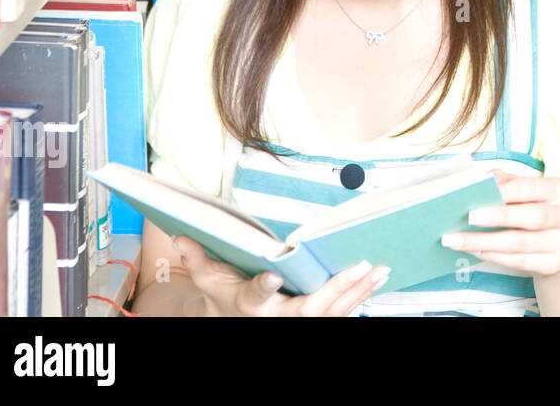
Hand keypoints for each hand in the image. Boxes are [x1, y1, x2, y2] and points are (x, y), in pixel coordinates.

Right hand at [172, 235, 390, 316]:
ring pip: (333, 314)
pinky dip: (361, 297)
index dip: (263, 286)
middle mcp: (276, 319)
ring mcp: (297, 324)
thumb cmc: (226, 297)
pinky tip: (378, 280)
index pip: (254, 296)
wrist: (235, 322)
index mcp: (249, 305)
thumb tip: (179, 235)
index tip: (274, 275)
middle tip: (360, 266)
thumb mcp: (209, 280)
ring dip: (359, 292)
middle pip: (309, 310)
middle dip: (337, 289)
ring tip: (380, 269)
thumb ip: (197, 258)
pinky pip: (341, 314)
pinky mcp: (315, 323)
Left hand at [441, 170, 559, 278]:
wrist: (559, 245)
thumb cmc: (537, 210)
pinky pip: (520, 261)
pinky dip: (495, 256)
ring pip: (520, 243)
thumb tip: (485, 179)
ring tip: (458, 240)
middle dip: (499, 216)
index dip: (506, 190)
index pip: (531, 187)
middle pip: (532, 216)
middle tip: (469, 217)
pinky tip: (476, 252)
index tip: (480, 192)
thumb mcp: (528, 192)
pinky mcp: (554, 264)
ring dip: (486, 242)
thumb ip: (509, 182)